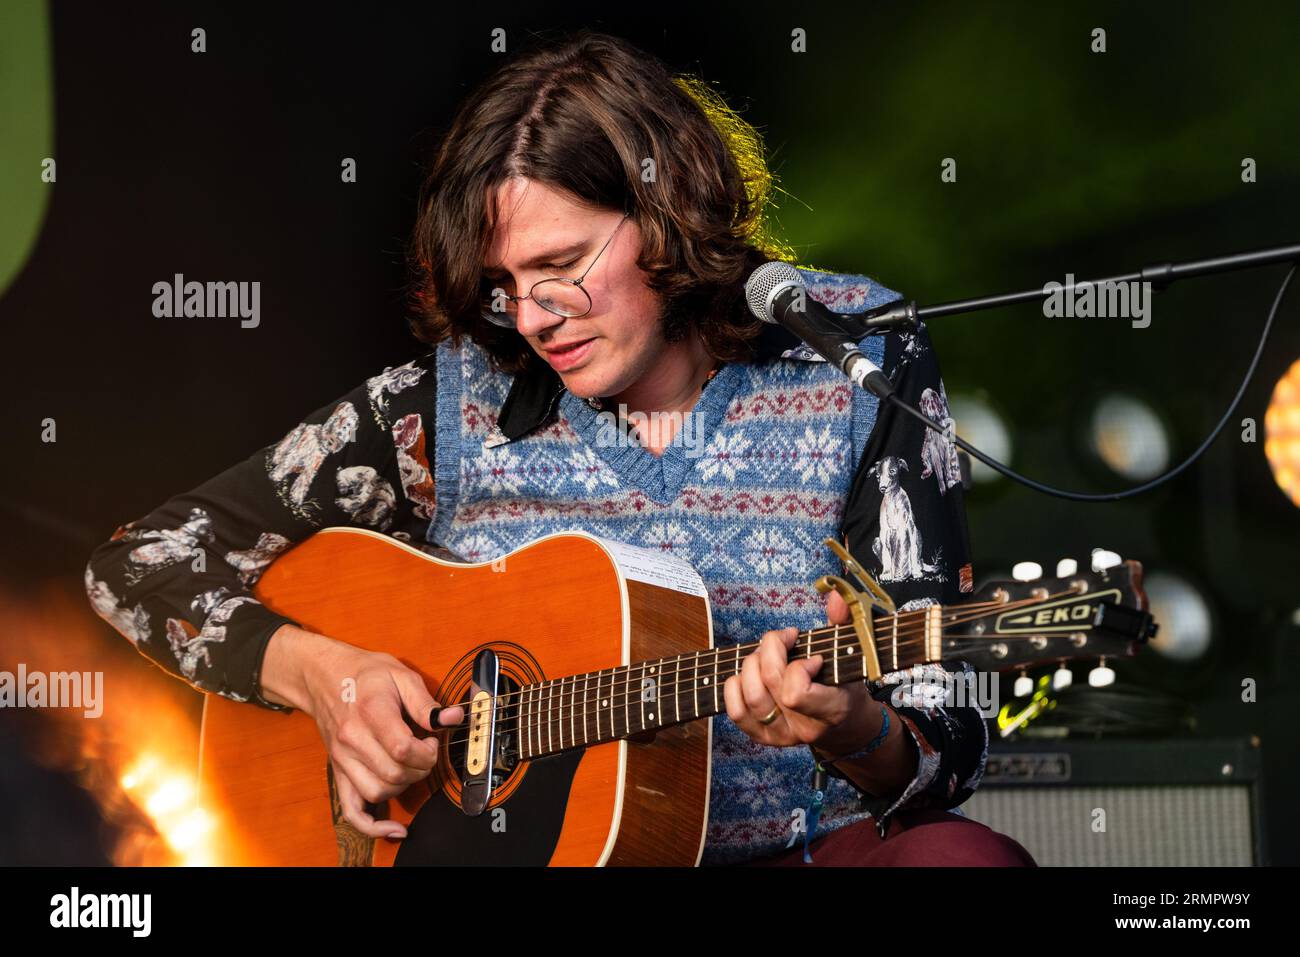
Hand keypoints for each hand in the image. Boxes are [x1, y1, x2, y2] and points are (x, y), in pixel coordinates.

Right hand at [261, 624, 463, 839]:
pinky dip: (372, 826)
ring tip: (410, 766)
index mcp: (370, 712)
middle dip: (421, 768)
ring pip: (378, 792)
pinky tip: (394, 829)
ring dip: (404, 785)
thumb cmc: (365, 674)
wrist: (323, 676)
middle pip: (393, 773)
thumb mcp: (400, 675)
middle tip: (426, 752)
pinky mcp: (338, 771)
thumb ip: (426, 701)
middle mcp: (352, 739)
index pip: (402, 749)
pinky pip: (351, 809)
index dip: (426, 752)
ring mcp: (342, 758)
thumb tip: (452, 718)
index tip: (432, 741)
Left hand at [723, 589, 874, 754]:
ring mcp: (781, 735)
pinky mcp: (763, 736)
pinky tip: (752, 673)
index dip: (799, 667)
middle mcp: (803, 728)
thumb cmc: (847, 685)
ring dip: (753, 663)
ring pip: (749, 694)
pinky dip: (735, 685)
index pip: (796, 693)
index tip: (813, 658)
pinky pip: (734, 710)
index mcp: (831, 711)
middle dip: (772, 649)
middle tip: (786, 641)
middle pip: (768, 682)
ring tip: (768, 655)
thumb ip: (844, 621)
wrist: (846, 725)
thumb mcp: (853, 654)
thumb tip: (835, 594)